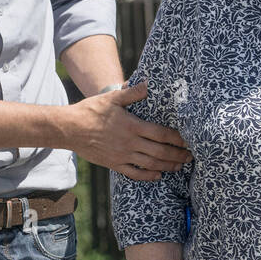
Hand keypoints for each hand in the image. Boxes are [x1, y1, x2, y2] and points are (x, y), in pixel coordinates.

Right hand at [67, 82, 191, 180]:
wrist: (69, 129)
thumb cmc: (91, 110)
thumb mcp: (113, 98)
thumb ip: (133, 92)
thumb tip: (150, 83)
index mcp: (132, 126)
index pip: (161, 134)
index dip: (177, 138)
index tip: (189, 140)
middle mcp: (130, 143)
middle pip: (160, 151)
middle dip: (177, 155)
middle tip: (191, 157)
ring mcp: (122, 155)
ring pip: (150, 164)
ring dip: (167, 166)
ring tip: (179, 166)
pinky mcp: (113, 164)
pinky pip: (134, 173)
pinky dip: (147, 176)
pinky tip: (157, 175)